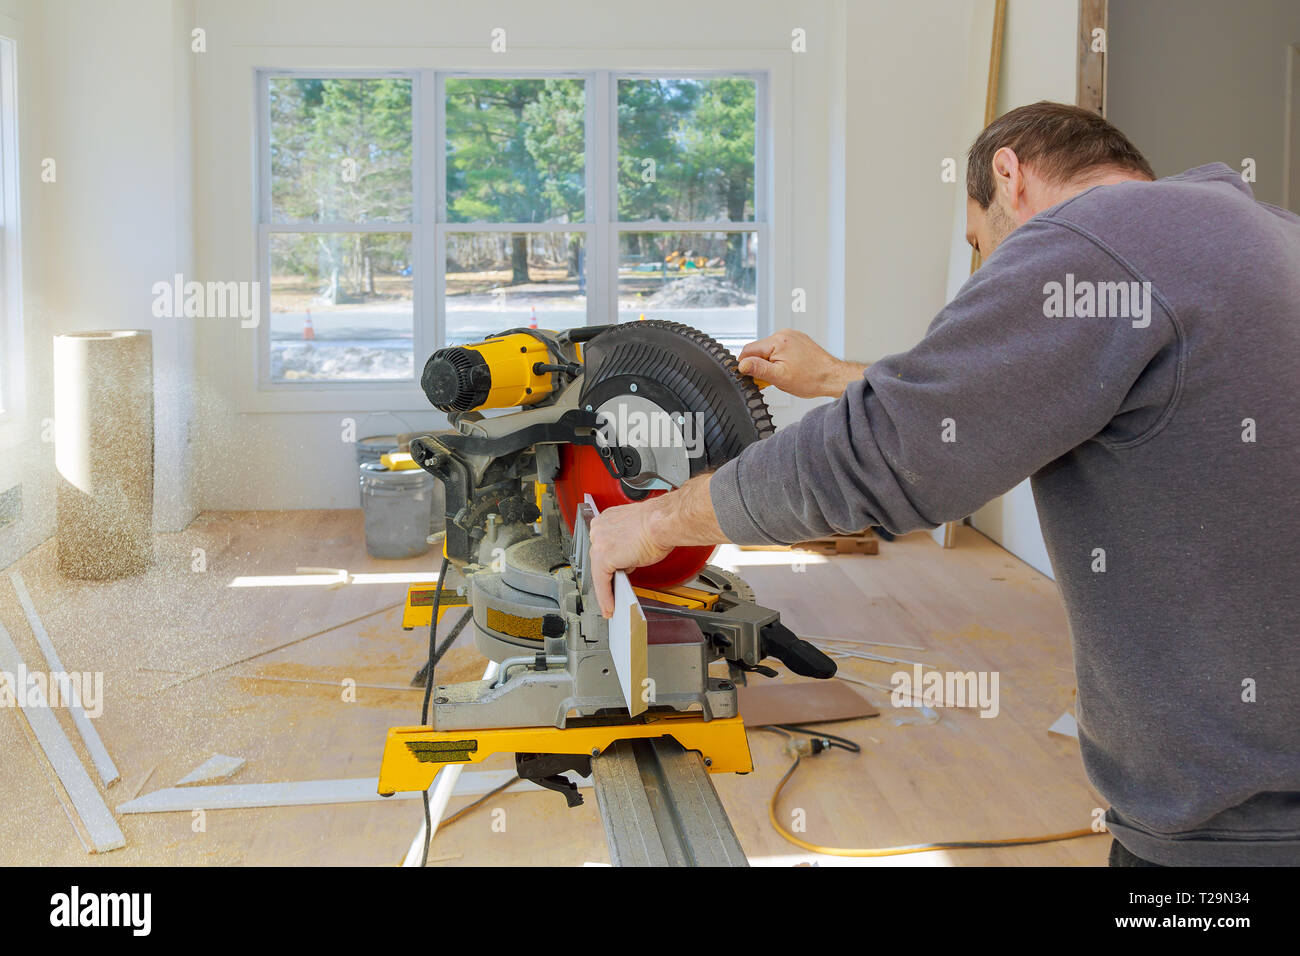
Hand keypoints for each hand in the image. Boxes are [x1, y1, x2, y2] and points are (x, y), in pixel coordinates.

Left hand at [587, 502, 672, 618]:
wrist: (663, 523)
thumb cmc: (658, 525)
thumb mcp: (637, 535)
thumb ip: (626, 546)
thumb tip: (627, 561)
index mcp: (607, 520)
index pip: (603, 546)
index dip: (609, 563)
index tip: (611, 574)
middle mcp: (599, 529)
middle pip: (598, 560)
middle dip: (607, 578)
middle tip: (612, 593)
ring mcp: (599, 542)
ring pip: (598, 573)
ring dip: (605, 591)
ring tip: (612, 604)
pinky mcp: (603, 557)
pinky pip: (602, 583)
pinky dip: (606, 597)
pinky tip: (611, 606)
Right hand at [737, 329, 865, 398]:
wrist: (832, 377)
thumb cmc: (812, 378)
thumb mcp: (780, 377)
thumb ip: (759, 369)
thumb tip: (742, 365)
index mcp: (778, 340)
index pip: (748, 350)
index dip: (746, 365)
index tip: (751, 377)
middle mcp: (784, 334)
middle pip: (759, 350)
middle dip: (761, 365)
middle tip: (772, 378)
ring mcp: (792, 336)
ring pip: (770, 350)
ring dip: (771, 362)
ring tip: (784, 373)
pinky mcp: (798, 340)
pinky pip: (781, 349)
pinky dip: (781, 359)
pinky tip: (791, 368)